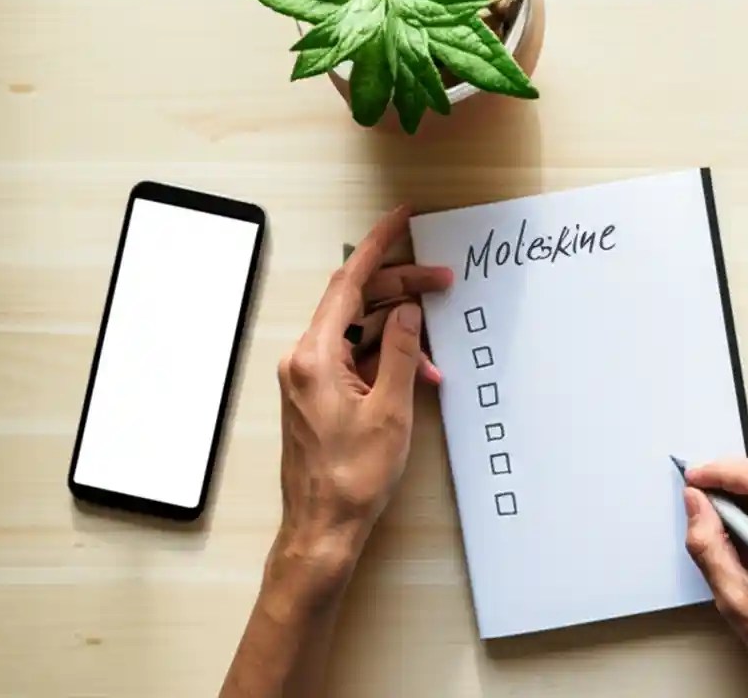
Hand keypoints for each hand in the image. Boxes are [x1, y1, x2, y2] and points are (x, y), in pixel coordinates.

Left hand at [274, 205, 452, 570]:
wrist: (324, 527)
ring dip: (398, 330)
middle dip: (401, 288)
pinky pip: (354, 358)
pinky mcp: (317, 394)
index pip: (350, 283)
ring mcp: (308, 377)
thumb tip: (409, 313)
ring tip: (436, 346)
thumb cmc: (351, 478)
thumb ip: (399, 352)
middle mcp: (304, 359)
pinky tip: (418, 372)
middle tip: (442, 280)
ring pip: (357, 330)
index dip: (379, 246)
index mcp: (314, 356)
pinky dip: (386, 357)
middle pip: (355, 302)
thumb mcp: (390, 409)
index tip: (401, 220)